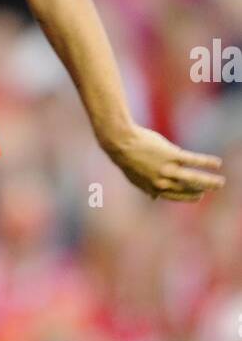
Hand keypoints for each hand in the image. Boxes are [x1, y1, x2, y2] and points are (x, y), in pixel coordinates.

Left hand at [104, 124, 224, 200]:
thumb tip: (153, 197)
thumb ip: (147, 188)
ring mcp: (167, 169)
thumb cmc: (128, 157)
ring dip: (209, 181)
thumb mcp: (136, 178)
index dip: (188, 197)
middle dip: (202, 189)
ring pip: (193, 178)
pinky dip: (206, 162)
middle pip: (187, 188)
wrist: (120, 143)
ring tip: (220, 182)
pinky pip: (193, 160)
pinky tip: (217, 163)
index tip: (198, 196)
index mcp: (153, 188)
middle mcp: (162, 182)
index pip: (175, 196)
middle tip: (214, 188)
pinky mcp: (172, 155)